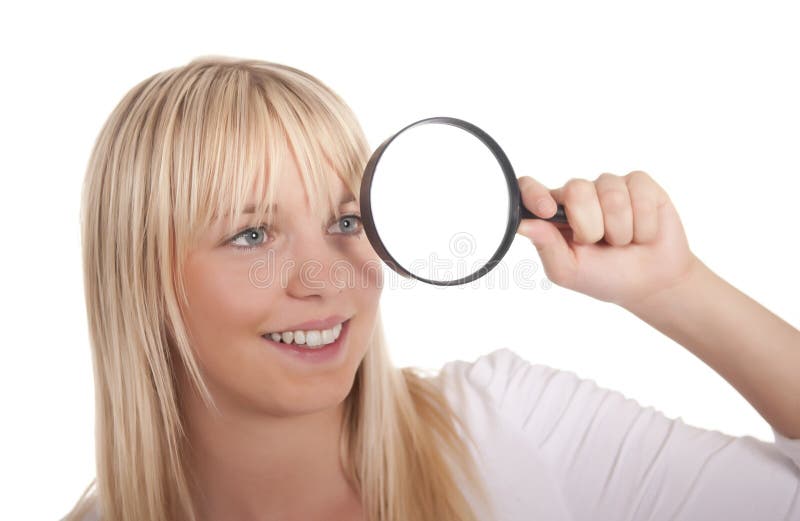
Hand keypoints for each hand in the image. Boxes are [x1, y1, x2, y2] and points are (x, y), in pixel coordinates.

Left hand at [515, 171, 699, 309]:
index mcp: (554, 213)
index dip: (534, 193)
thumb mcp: (568, 271)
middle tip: (599, 244)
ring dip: (620, 230)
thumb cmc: (605, 276)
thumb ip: (546, 246)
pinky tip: (643, 233)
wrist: (652, 284)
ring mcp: (609, 186)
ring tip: (623, 242)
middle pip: (576, 189)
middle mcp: (579, 194)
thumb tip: (523, 225)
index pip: (530, 188)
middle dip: (591, 226)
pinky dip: (644, 223)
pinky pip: (640, 193)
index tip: (546, 211)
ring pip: (611, 195)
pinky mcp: (639, 184)